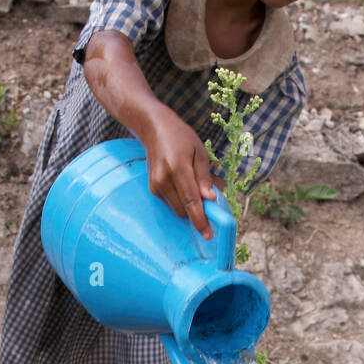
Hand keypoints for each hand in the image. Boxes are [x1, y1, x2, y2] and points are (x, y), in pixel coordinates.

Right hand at [143, 108, 216, 238]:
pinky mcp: (152, 188)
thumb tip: (211, 199)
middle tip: (209, 200)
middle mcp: (163, 179)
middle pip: (184, 209)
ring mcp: (155, 185)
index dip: (200, 219)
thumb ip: (205, 177)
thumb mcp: (200, 152)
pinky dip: (182, 200)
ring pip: (178, 209)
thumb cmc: (181, 138)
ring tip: (195, 186)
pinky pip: (172, 203)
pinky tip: (184, 184)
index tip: (209, 234)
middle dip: (198, 212)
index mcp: (177, 168)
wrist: (154, 129)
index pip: (191, 200)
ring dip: (190, 206)